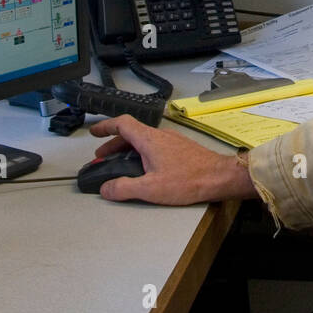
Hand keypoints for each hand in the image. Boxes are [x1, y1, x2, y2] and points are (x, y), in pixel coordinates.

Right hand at [88, 115, 258, 204]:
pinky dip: (142, 152)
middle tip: (102, 155)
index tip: (94, 132)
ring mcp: (171, 140)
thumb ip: (124, 188)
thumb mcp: (150, 188)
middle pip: (131, 132)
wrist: (218, 177)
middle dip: (113, 143)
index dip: (105, 126)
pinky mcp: (180, 148)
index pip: (122, 124)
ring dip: (128, 149)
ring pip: (143, 139)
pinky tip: (144, 167)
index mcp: (149, 139)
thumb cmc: (188, 180)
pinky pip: (154, 145)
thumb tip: (106, 188)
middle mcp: (160, 135)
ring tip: (120, 163)